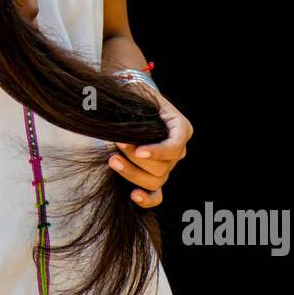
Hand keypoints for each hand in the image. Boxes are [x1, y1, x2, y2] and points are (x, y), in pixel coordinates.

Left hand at [108, 93, 192, 208]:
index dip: (157, 151)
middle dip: (136, 159)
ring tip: (113, 160)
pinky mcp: (154, 176)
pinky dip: (147, 198)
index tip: (139, 151)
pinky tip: (134, 195)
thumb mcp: (139, 96)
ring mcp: (167, 165)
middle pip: (162, 167)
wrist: (132, 102)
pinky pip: (156, 195)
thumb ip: (136, 108)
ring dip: (132, 173)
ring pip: (155, 181)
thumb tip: (118, 124)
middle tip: (117, 143)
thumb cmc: (136, 97)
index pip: (173, 147)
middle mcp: (177, 150)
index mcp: (180, 128)